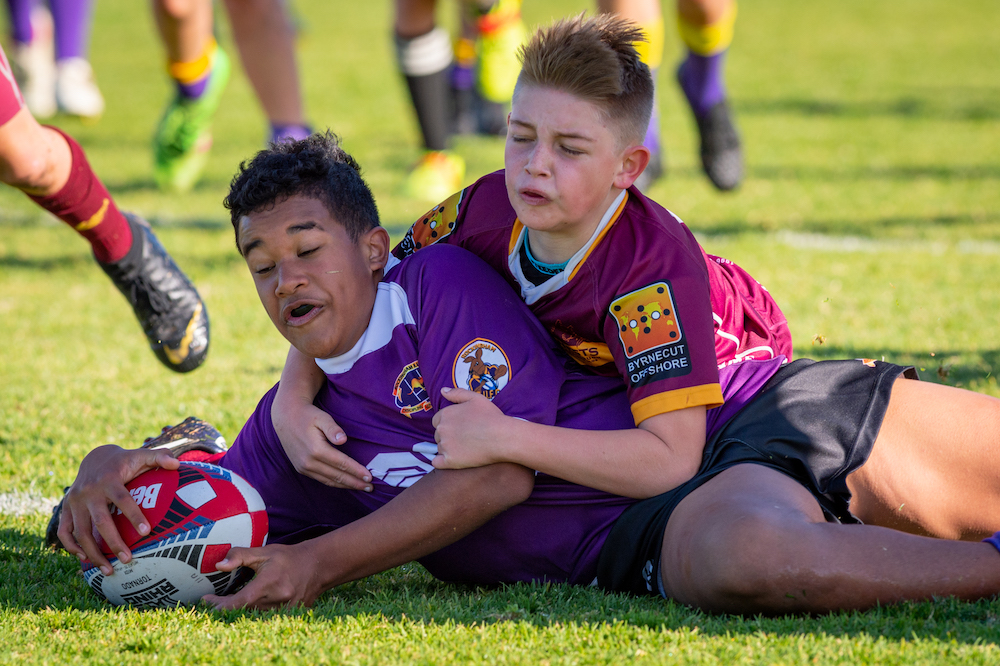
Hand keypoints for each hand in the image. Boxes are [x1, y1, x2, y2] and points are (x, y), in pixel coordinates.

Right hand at [58, 445, 179, 574]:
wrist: (95, 458)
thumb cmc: (124, 461)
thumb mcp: (141, 455)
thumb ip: (159, 457)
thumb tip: (177, 464)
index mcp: (109, 479)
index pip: (123, 499)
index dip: (134, 516)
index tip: (146, 533)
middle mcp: (88, 492)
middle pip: (100, 521)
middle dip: (114, 542)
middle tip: (128, 560)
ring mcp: (74, 501)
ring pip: (81, 532)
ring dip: (93, 553)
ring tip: (109, 570)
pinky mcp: (66, 509)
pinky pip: (64, 532)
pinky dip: (71, 547)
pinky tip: (85, 559)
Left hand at [203, 543, 321, 609]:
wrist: (318, 566)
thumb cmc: (288, 558)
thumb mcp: (264, 552)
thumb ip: (240, 556)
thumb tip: (219, 565)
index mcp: (268, 584)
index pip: (237, 602)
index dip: (219, 604)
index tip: (206, 599)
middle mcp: (276, 600)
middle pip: (243, 611)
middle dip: (226, 607)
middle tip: (213, 600)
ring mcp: (283, 610)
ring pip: (253, 615)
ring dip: (239, 610)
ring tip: (227, 602)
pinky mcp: (288, 615)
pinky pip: (265, 616)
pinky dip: (254, 611)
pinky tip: (248, 604)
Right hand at [272, 398, 372, 490]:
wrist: (285, 418)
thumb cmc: (307, 415)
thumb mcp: (322, 417)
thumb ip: (333, 428)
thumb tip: (343, 440)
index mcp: (316, 450)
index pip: (341, 463)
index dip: (356, 471)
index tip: (370, 477)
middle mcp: (308, 462)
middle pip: (337, 476)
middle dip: (355, 482)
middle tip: (371, 487)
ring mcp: (304, 468)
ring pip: (329, 481)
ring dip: (346, 486)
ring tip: (362, 488)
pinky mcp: (301, 469)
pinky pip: (321, 479)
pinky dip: (335, 483)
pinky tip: (345, 484)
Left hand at [431, 387, 511, 468]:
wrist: (502, 437)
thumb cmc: (491, 416)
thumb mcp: (475, 398)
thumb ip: (457, 393)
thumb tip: (442, 390)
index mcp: (445, 414)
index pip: (437, 421)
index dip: (448, 424)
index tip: (461, 428)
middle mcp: (442, 430)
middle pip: (438, 435)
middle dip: (448, 436)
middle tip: (465, 438)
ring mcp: (445, 446)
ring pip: (440, 448)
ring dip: (448, 448)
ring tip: (466, 448)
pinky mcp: (450, 461)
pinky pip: (437, 463)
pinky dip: (442, 462)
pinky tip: (452, 460)